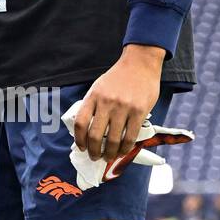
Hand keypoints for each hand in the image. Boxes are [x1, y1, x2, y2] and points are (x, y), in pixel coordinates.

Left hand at [72, 45, 164, 161]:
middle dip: (93, 152)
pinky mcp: (139, 112)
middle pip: (95, 136)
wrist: (140, 63)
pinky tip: (122, 151)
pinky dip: (125, 148)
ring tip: (109, 157)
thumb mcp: (99, 87)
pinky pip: (130, 137)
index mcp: (93, 96)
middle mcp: (106, 103)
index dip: (79, 139)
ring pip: (113, 140)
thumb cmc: (118, 77)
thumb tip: (87, 130)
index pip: (80, 123)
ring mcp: (123, 108)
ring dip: (110, 154)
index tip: (81, 147)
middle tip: (95, 157)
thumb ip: (93, 105)